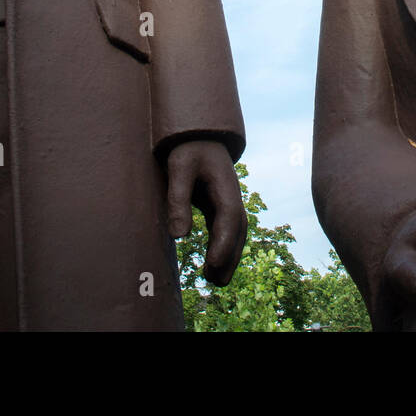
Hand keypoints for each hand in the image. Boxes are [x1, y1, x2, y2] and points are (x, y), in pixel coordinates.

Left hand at [166, 140, 245, 285]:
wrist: (196, 133)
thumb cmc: (186, 149)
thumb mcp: (178, 169)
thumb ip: (178, 200)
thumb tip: (179, 236)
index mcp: (226, 185)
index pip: (229, 217)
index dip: (223, 242)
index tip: (213, 263)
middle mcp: (232, 195)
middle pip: (238, 230)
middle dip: (230, 256)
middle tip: (216, 282)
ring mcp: (227, 200)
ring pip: (235, 233)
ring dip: (228, 256)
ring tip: (214, 281)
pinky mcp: (218, 205)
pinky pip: (225, 230)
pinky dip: (222, 248)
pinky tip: (212, 264)